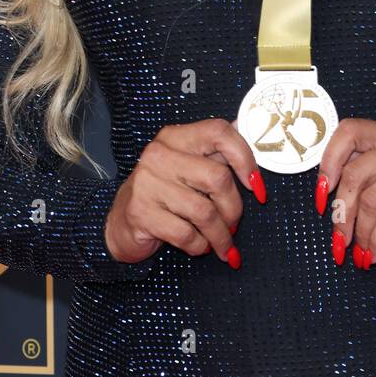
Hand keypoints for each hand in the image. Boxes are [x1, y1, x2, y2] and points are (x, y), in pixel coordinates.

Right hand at [104, 118, 265, 268]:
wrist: (119, 222)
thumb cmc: (164, 193)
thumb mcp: (188, 166)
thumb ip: (216, 151)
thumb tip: (248, 129)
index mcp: (177, 137)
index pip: (219, 132)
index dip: (245, 158)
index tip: (256, 186)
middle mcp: (160, 154)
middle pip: (218, 178)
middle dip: (234, 209)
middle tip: (234, 223)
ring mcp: (148, 183)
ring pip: (204, 212)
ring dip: (220, 235)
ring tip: (223, 244)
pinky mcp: (141, 213)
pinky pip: (186, 234)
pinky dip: (200, 245)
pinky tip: (200, 246)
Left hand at [315, 118, 375, 267]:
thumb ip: (356, 176)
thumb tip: (320, 193)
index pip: (349, 131)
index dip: (329, 161)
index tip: (321, 194)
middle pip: (355, 173)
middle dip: (343, 212)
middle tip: (339, 239)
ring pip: (371, 200)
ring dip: (361, 232)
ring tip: (360, 250)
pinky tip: (374, 253)